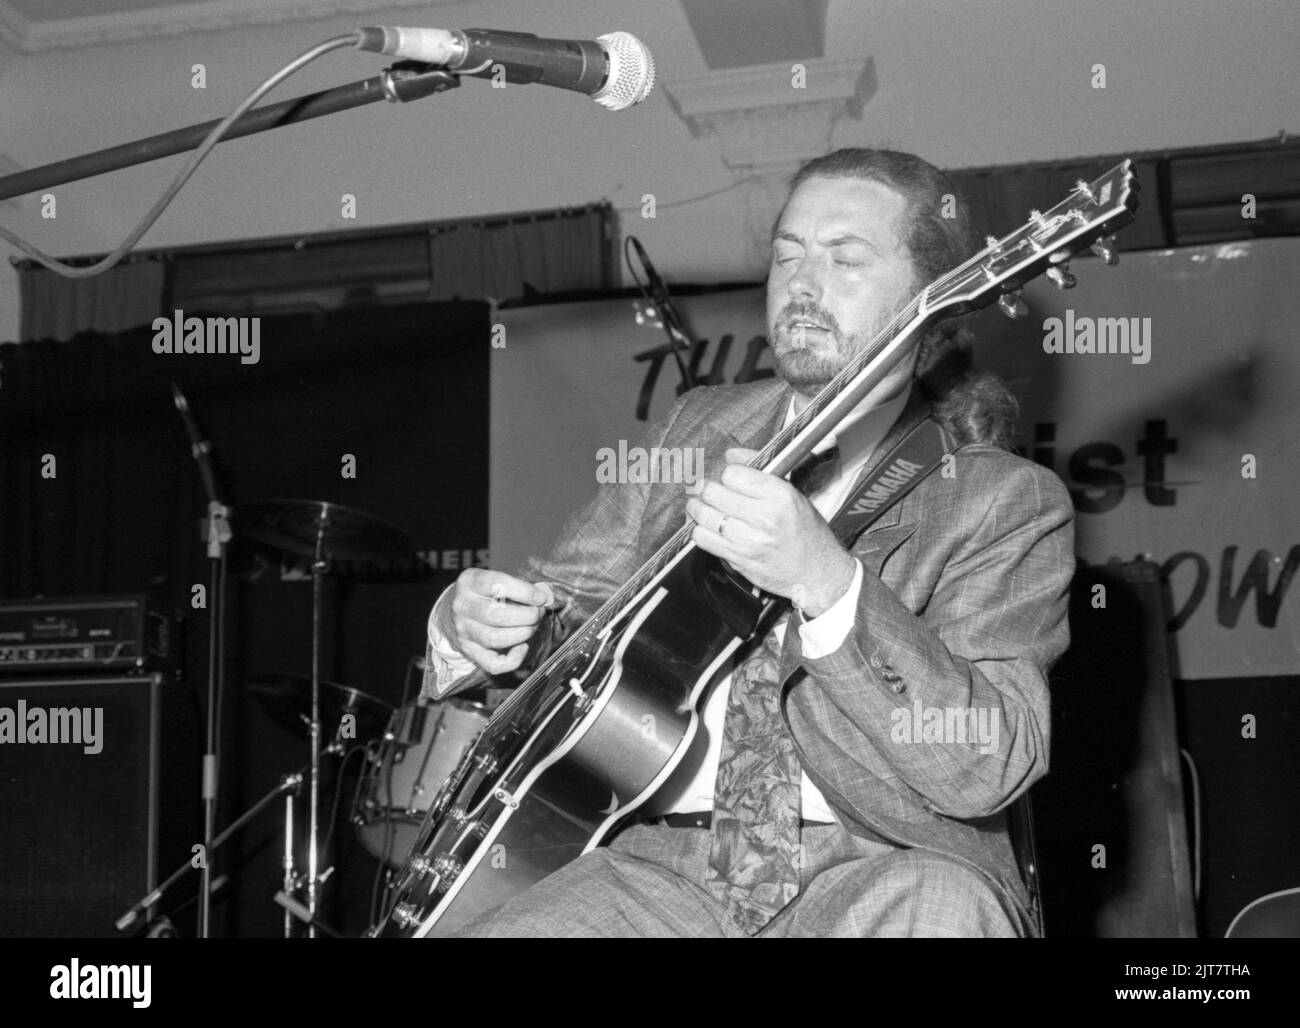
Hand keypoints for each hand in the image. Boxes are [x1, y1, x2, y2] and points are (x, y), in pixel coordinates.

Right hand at [437, 569, 558, 674]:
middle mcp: (462, 606)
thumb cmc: (483, 595)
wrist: (451, 612)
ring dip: (523, 634)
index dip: (524, 592)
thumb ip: (519, 587)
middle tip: (539, 613)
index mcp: (469, 582)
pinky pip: (493, 664)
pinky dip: (514, 659)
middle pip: (497, 615)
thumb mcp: (494, 581)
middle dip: (527, 616)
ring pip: (495, 639)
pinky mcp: (468, 651)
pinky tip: (523, 647)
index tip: (541, 598)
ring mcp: (463, 631)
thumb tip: (544, 597)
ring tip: (533, 627)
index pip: (497, 584)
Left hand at [686, 447, 856, 617]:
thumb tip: (730, 455)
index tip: (730, 480)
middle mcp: (766, 517)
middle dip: (707, 489)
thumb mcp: (792, 494)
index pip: (733, 474)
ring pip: (703, 515)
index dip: (728, 475)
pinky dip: (699, 531)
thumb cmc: (805, 531)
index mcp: (781, 496)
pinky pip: (702, 539)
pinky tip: (709, 528)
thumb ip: (760, 471)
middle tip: (709, 492)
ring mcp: (750, 542)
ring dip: (698, 509)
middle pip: (713, 492)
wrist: (817, 572)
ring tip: (703, 507)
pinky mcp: (738, 560)